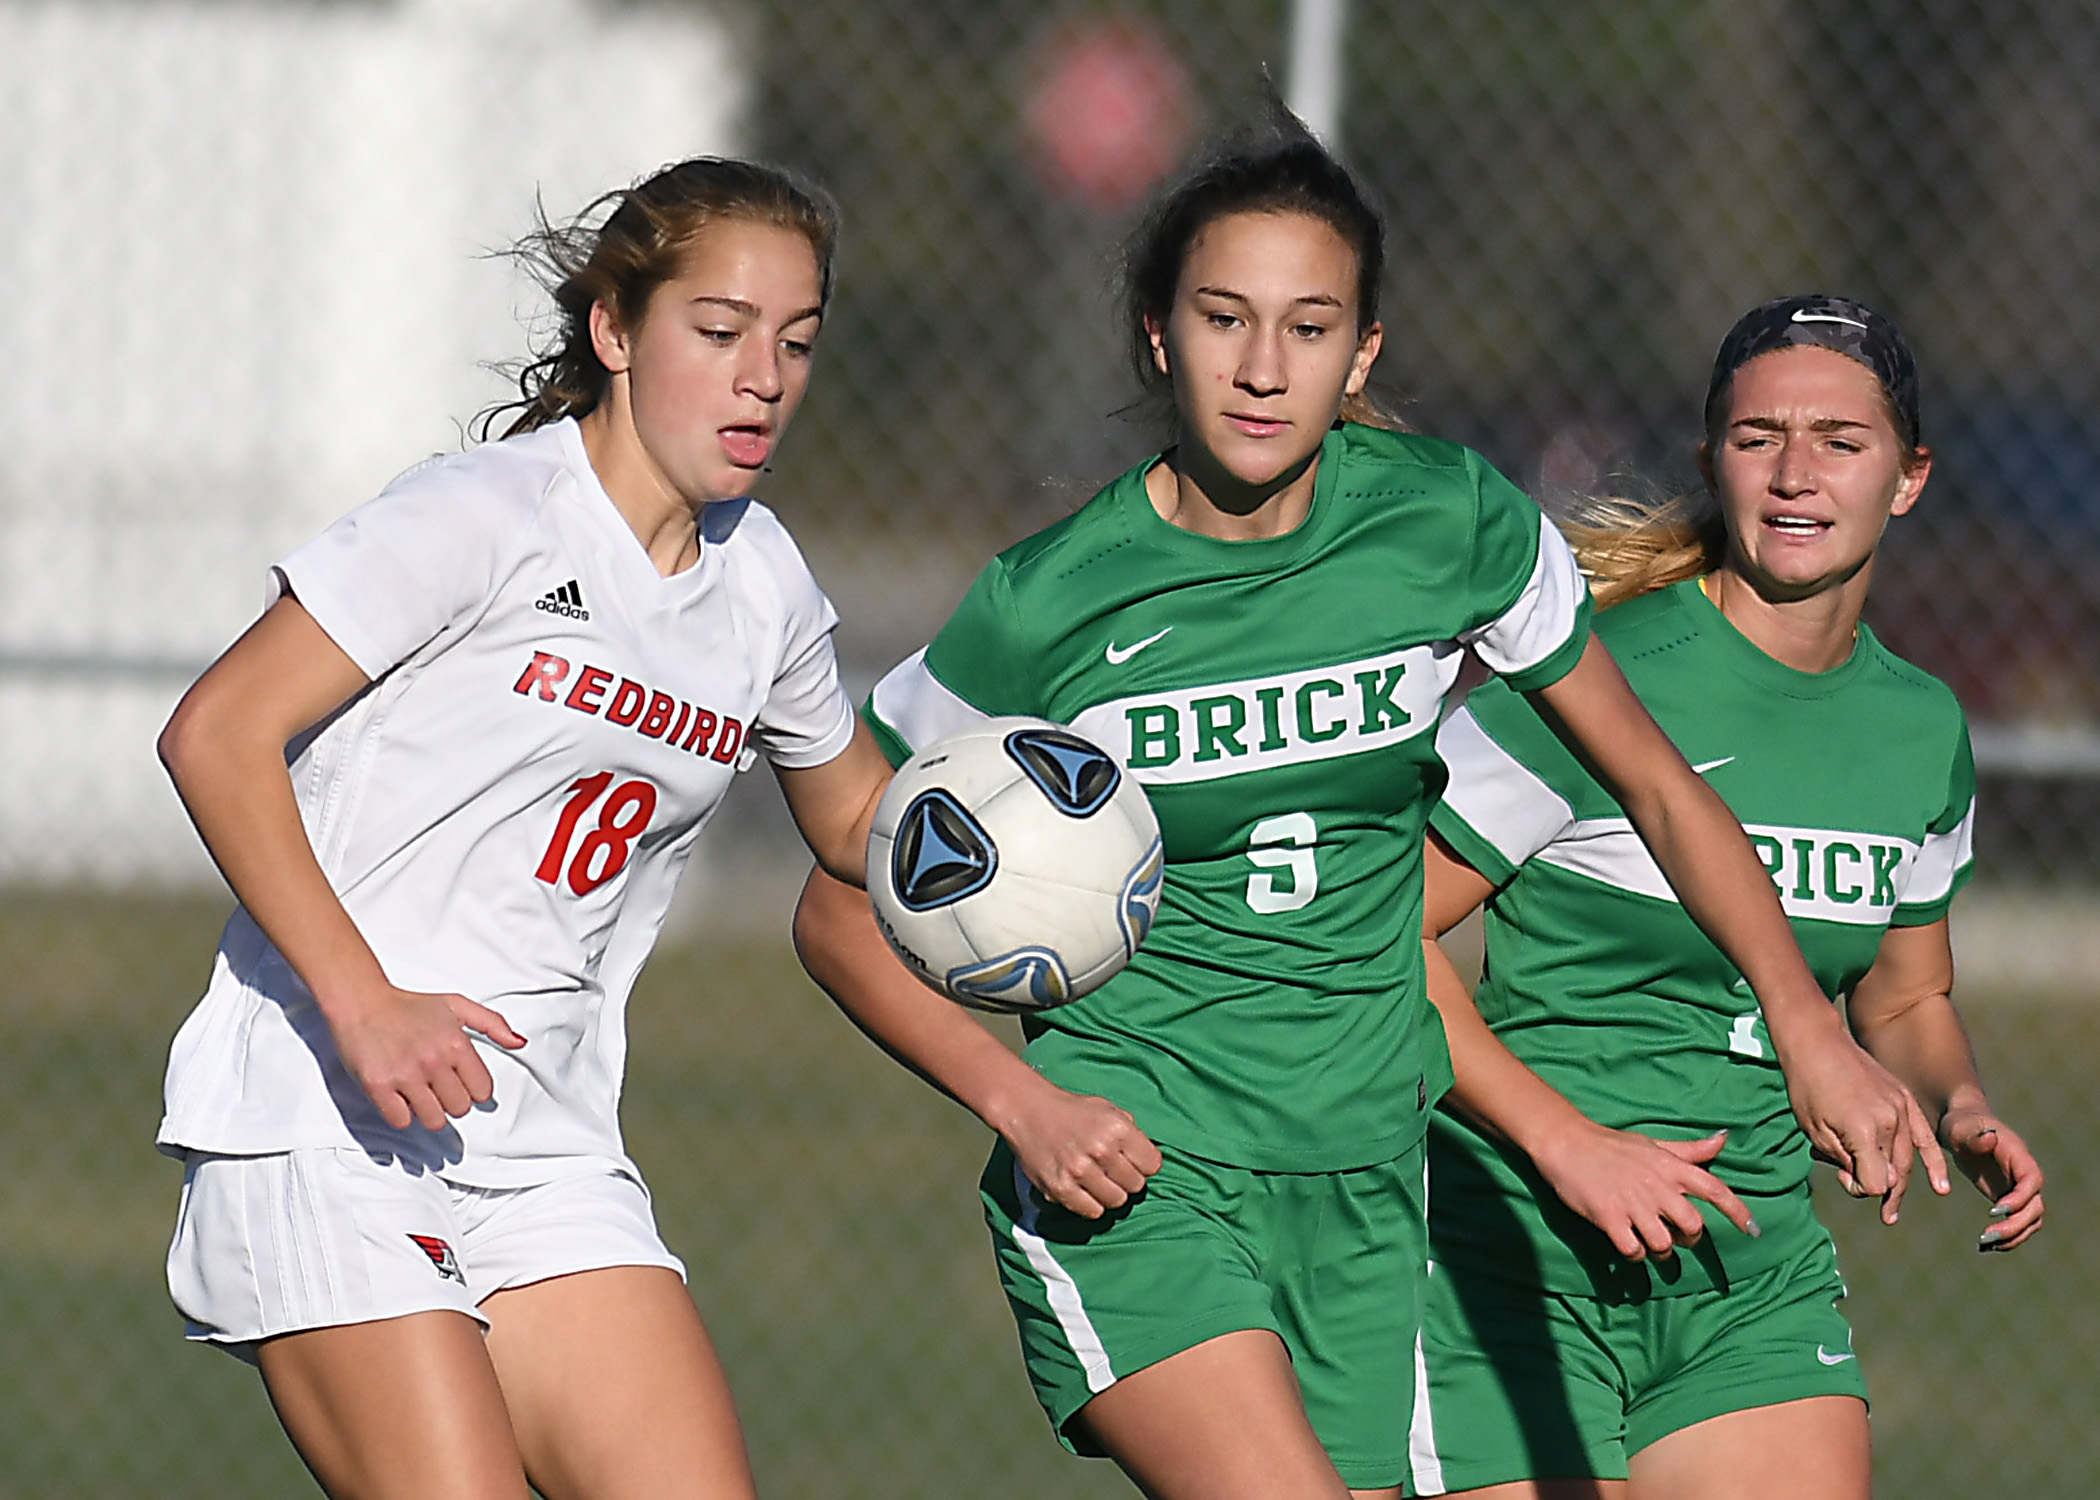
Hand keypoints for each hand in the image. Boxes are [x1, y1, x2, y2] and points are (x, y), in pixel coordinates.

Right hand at [328, 984, 526, 1131]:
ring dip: (429, 1112)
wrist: (363, 1002)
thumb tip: (518, 1042)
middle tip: (438, 1088)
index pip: (482, 1091)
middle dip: (451, 1102)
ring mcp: (406, 1075)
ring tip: (420, 1095)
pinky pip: (401, 1120)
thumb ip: (493, 1024)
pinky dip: (402, 1115)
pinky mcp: (379, 1086)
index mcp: (456, 1043)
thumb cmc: (409, 1005)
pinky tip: (400, 1099)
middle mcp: (434, 1061)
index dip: (473, 1090)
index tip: (462, 1084)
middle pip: (460, 1108)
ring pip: (434, 1120)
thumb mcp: (457, 1006)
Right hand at [999, 1079, 1162, 1219]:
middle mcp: (1101, 1149)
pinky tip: (1085, 1190)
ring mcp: (1080, 1171)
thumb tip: (1147, 1160)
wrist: (1027, 1110)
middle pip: (1136, 1185)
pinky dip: (1091, 1204)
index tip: (1132, 1161)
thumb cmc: (1070, 1110)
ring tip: (1098, 1180)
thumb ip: (1131, 1132)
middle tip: (1112, 1170)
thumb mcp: (1108, 1109)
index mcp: (1117, 1128)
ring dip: (1110, 1193)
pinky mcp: (1060, 1188)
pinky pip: (1092, 1211)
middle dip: (1127, 1179)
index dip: (1144, 1164)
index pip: (1152, 1165)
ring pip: (1116, 1201)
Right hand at [1532, 1125, 1757, 1261]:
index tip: (1754, 1231)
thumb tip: (1723, 1139)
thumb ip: (1690, 1150)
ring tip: (1650, 1246)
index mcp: (1671, 1167)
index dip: (1738, 1212)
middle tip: (1677, 1238)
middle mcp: (1658, 1186)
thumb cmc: (1612, 1144)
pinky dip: (1635, 1255)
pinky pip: (1633, 1251)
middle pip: (1692, 1227)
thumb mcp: (1654, 1143)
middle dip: (1689, 1239)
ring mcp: (1633, 1203)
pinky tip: (1628, 1246)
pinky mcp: (1610, 1218)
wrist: (1567, 1143)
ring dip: (1661, 1253)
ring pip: (1664, 1245)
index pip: (1715, 1190)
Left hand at [1780, 1023, 1947, 1223]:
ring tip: (1889, 1205)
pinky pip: (1926, 1138)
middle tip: (1852, 1183)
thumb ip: (1844, 1160)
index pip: (1877, 1183)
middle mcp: (1890, 1123)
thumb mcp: (1815, 1131)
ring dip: (1896, 1180)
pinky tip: (1941, 1188)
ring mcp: (1902, 1109)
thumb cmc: (1807, 1088)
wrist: (1818, 1043)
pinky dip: (1934, 1165)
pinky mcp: (1906, 1099)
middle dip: (1875, 1185)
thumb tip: (1870, 1183)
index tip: (1840, 1173)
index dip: (1859, 1187)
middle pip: (1894, 1174)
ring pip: (1907, 1159)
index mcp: (1865, 1132)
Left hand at [1941, 1104, 2045, 1251]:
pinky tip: (1985, 1246)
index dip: (2021, 1197)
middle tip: (1986, 1236)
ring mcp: (2019, 1189)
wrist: (1961, 1130)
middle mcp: (2024, 1175)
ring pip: (2030, 1220)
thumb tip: (1990, 1138)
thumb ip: (1975, 1136)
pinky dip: (2006, 1237)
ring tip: (1985, 1245)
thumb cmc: (1962, 1126)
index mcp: (2018, 1155)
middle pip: (2035, 1206)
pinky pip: (2017, 1223)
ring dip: (2013, 1236)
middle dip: (2015, 1224)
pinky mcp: (2010, 1200)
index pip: (2032, 1180)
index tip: (1997, 1209)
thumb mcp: (1962, 1129)